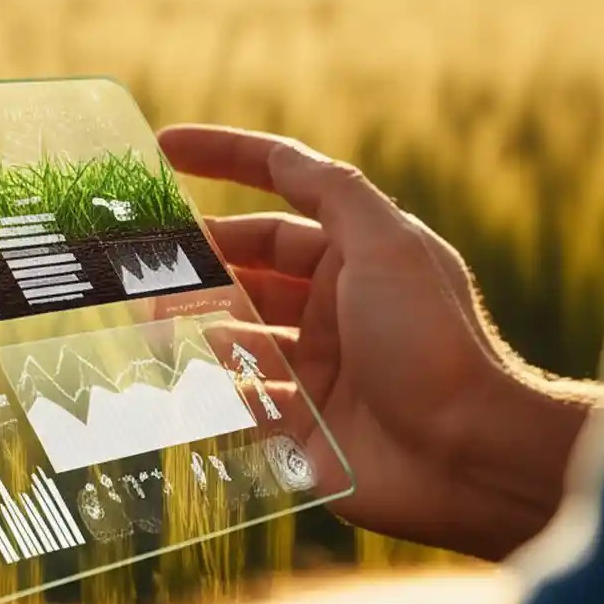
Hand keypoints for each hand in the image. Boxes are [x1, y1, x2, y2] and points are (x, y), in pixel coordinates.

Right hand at [158, 125, 588, 559]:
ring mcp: (314, 367)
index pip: (277, 191)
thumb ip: (333, 192)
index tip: (164, 147)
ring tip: (146, 320)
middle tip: (135, 258)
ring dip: (191, 324)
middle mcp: (331, 306)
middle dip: (194, 259)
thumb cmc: (430, 340)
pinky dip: (206, 387)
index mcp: (353, 255)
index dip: (223, 160)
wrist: (468, 456)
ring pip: (232, 333)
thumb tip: (278, 153)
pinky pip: (238, 399)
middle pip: (245, 267)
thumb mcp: (388, 245)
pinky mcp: (299, 427)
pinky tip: (178, 379)